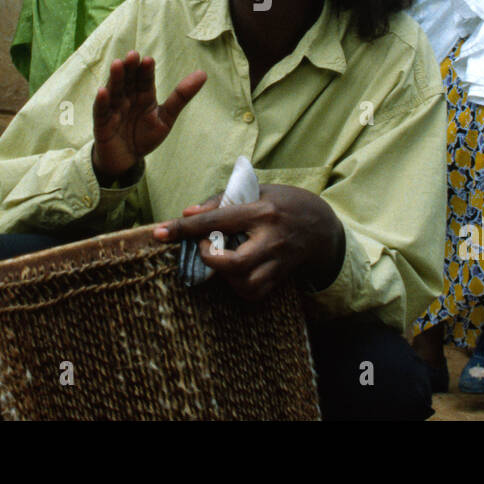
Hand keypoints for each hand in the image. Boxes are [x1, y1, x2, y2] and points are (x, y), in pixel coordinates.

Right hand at [90, 51, 205, 180]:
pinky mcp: (102, 123)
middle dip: (130, 68)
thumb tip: (203, 73)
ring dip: (115, 78)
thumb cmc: (145, 136)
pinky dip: (101, 102)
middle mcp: (128, 98)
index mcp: (144, 95)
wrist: (127, 160)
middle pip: (128, 80)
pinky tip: (102, 91)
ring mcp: (114, 109)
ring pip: (114, 91)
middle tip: (133, 55)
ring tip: (117, 65)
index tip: (149, 60)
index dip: (146, 70)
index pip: (145, 79)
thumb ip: (181, 96)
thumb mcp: (166, 117)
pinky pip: (101, 111)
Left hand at [154, 184, 345, 300]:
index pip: (216, 221)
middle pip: (233, 263)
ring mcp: (278, 262)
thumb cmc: (285, 202)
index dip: (184, 228)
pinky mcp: (281, 278)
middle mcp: (271, 240)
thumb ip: (221, 201)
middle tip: (206, 248)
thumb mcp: (258, 190)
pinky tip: (236, 272)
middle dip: (209, 259)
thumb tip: (187, 213)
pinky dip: (239, 287)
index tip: (160, 233)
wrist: (323, 227)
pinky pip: (255, 293)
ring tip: (223, 260)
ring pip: (244, 285)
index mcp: (262, 211)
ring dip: (224, 276)